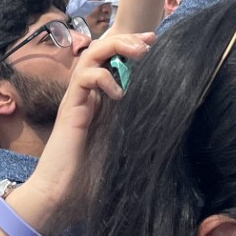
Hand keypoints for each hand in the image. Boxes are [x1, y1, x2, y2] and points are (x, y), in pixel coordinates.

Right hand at [18, 29, 153, 231]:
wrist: (61, 196)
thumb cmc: (92, 179)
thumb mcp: (126, 147)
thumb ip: (140, 129)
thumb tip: (174, 119)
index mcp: (104, 101)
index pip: (116, 61)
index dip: (135, 48)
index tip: (158, 42)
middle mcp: (91, 94)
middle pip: (103, 49)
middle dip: (127, 39)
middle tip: (150, 40)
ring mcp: (79, 99)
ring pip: (91, 55)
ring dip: (115, 47)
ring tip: (138, 53)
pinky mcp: (71, 108)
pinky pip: (83, 79)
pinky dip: (102, 78)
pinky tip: (119, 94)